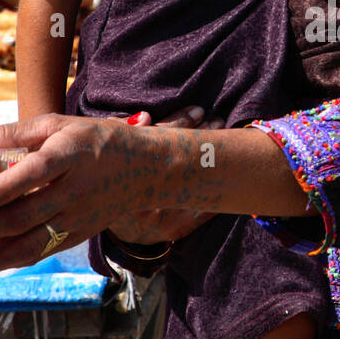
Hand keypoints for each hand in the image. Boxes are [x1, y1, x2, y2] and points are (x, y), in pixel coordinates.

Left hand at [0, 115, 180, 274]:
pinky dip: (17, 261)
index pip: (34, 174)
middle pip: (28, 214)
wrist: (146, 168)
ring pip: (36, 242)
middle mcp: (77, 189)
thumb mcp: (58, 125)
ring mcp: (81, 216)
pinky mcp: (82, 234)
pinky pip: (46, 251)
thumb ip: (10, 134)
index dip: (3, 188)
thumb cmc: (95, 140)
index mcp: (71, 154)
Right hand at [108, 106, 222, 243]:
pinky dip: (217, 188)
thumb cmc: (111, 181)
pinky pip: (202, 208)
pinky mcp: (172, 228)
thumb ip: (124, 132)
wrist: (111, 226)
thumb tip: (146, 118)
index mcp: (121, 172)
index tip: (198, 110)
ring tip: (226, 139)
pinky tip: (230, 171)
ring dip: (213, 158)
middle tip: (216, 120)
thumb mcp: (109, 153)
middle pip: (178, 159)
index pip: (155, 140)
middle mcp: (139, 196)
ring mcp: (157, 215)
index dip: (179, 122)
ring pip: (193, 181)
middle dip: (201, 135)